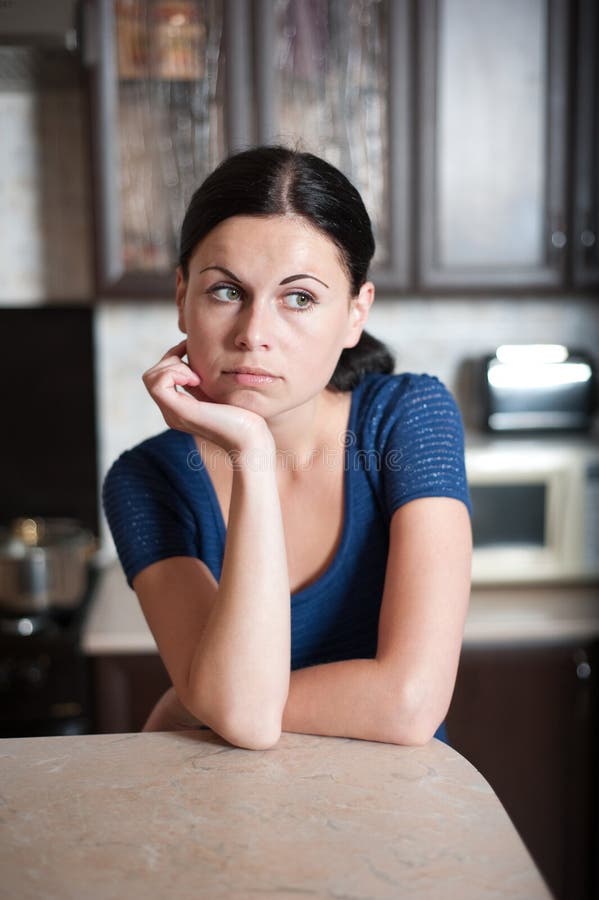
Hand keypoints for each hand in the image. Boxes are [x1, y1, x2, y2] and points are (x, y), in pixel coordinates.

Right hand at [142, 340, 272, 454]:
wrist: (250, 438)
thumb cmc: (242, 415)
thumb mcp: (218, 391)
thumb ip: (203, 381)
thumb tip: (195, 356)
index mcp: (178, 408)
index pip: (157, 376)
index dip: (171, 357)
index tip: (189, 351)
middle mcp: (171, 412)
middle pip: (151, 375)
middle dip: (171, 360)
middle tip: (196, 371)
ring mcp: (173, 413)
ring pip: (151, 378)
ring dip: (173, 367)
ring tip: (197, 377)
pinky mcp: (179, 411)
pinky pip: (157, 384)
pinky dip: (175, 373)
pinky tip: (196, 380)